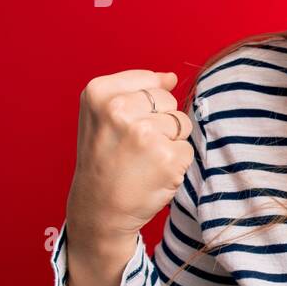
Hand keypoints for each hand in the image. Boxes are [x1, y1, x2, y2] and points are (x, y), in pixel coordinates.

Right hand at [66, 69, 195, 242]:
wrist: (99, 208)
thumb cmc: (104, 159)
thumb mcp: (104, 115)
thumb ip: (138, 90)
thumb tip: (172, 77)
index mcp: (99, 92)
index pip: (151, 82)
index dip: (144, 106)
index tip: (123, 127)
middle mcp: (120, 109)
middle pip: (169, 101)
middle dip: (160, 122)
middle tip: (134, 146)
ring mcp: (145, 134)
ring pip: (182, 123)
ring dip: (170, 141)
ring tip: (144, 159)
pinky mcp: (168, 157)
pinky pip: (187, 148)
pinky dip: (176, 162)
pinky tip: (153, 173)